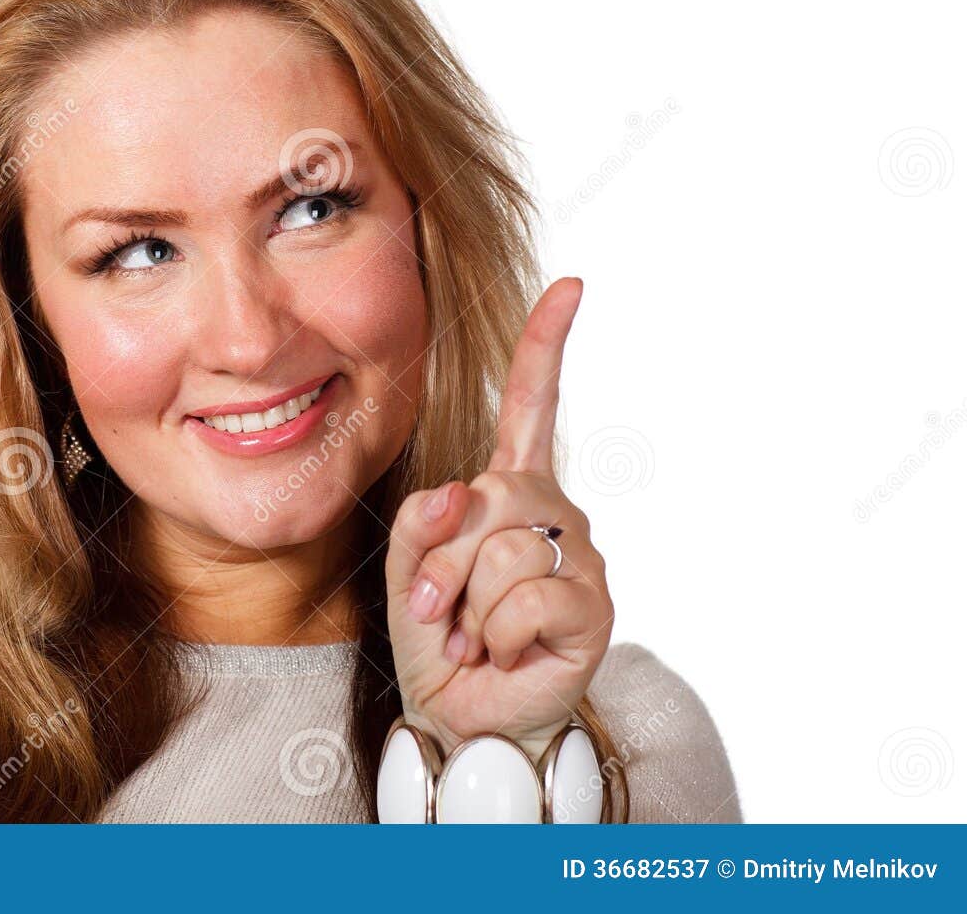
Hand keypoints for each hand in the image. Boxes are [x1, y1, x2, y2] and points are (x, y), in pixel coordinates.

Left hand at [384, 277, 612, 761]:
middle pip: (493, 492)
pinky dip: (495, 632)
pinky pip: (524, 597)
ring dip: (465, 603)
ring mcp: (580, 557)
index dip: (547, 346)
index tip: (570, 286)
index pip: (532, 404)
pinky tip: (503, 650)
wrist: (458, 714)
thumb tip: (460, 492)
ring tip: (473, 632)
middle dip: (444, 556)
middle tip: (439, 606)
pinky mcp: (592, 607)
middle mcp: (553, 511)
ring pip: (504, 548)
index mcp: (509, 488)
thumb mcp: (408, 567)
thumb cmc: (438, 636)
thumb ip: (420, 521)